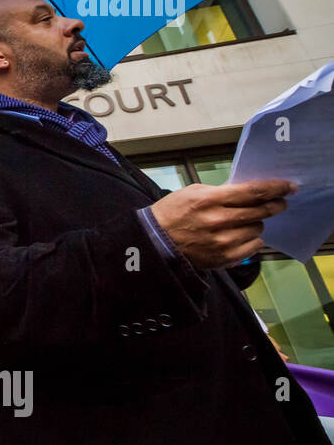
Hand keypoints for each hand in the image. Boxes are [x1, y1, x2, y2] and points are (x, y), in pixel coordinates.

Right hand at [148, 180, 293, 269]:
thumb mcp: (193, 192)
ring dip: (256, 223)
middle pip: (261, 211)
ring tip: (244, 222)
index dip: (275, 188)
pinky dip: (251, 239)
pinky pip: (253, 246)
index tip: (289, 186)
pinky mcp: (224, 257)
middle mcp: (218, 221)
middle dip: (275, 205)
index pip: (253, 192)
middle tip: (279, 203)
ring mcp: (222, 241)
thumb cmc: (172, 213)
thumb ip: (221, 191)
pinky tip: (240, 236)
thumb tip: (248, 191)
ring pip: (258, 228)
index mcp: (210, 200)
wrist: (155, 241)